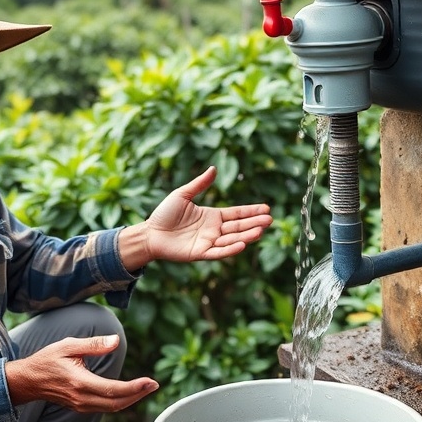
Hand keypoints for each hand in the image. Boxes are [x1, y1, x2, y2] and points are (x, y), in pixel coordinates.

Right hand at [3, 335, 157, 412]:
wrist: (27, 381)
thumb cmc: (46, 360)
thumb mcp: (68, 345)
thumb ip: (93, 344)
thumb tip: (116, 340)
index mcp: (79, 382)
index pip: (113, 390)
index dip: (134, 388)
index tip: (150, 382)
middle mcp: (81, 398)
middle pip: (116, 403)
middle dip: (138, 395)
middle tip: (154, 385)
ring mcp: (80, 405)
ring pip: (111, 408)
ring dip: (131, 400)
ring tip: (145, 388)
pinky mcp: (80, 407)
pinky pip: (104, 408)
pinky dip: (119, 402)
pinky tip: (128, 393)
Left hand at [119, 166, 272, 269]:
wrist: (150, 233)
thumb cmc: (164, 214)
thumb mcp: (183, 195)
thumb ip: (199, 184)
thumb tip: (213, 168)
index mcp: (212, 216)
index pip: (236, 214)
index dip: (251, 211)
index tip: (266, 209)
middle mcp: (214, 230)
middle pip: (238, 227)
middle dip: (254, 223)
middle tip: (270, 220)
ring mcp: (208, 242)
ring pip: (232, 239)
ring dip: (247, 235)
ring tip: (261, 230)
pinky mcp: (200, 253)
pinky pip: (218, 252)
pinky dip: (230, 249)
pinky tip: (243, 244)